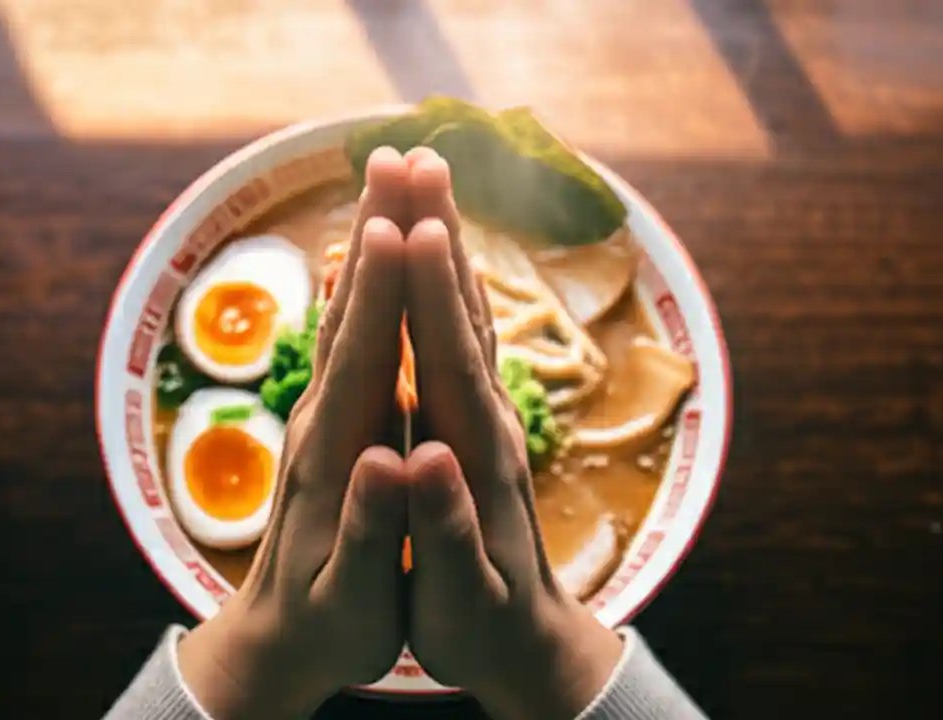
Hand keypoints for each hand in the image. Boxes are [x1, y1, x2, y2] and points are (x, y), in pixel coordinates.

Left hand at [177, 148, 411, 718]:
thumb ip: (371, 528)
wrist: (275, 641)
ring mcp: (326, 415)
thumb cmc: (325, 625)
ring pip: (351, 313)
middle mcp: (326, 420)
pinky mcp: (334, 420)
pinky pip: (357, 336)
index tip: (402, 224)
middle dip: (379, 232)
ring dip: (372, 242)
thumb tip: (386, 461)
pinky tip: (378, 255)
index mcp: (337, 458)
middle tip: (402, 156)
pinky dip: (369, 285)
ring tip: (394, 179)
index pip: (365, 361)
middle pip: (353, 313)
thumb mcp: (352, 597)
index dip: (385, 295)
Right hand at [401, 148, 623, 719]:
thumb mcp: (459, 598)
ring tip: (423, 180)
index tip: (410, 225)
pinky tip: (428, 257)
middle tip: (413, 157)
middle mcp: (485, 422)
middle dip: (436, 233)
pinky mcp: (478, 422)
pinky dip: (443, 287)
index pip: (448, 362)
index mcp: (473, 458)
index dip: (428, 295)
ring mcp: (486, 417)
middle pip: (462, 314)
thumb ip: (444, 528)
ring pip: (466, 315)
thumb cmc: (482, 628)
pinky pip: (459, 338)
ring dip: (444, 244)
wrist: (532, 644)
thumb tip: (429, 459)